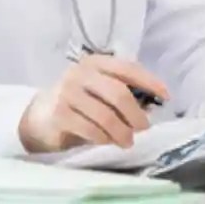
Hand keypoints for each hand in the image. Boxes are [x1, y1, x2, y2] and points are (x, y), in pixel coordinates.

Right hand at [18, 55, 169, 153]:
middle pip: (118, 93)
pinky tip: (107, 140)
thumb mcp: (98, 90)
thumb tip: (150, 107)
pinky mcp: (59, 114)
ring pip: (105, 114)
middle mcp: (81, 73)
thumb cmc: (77, 102)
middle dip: (135, 113)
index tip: (165, 96)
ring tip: (127, 141)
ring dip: (121, 131)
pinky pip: (90, 129)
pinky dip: (104, 138)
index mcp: (95, 62)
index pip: (127, 68)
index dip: (149, 81)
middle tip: (144, 127)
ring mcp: (68, 92)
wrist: (39, 116)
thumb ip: (121, 94)